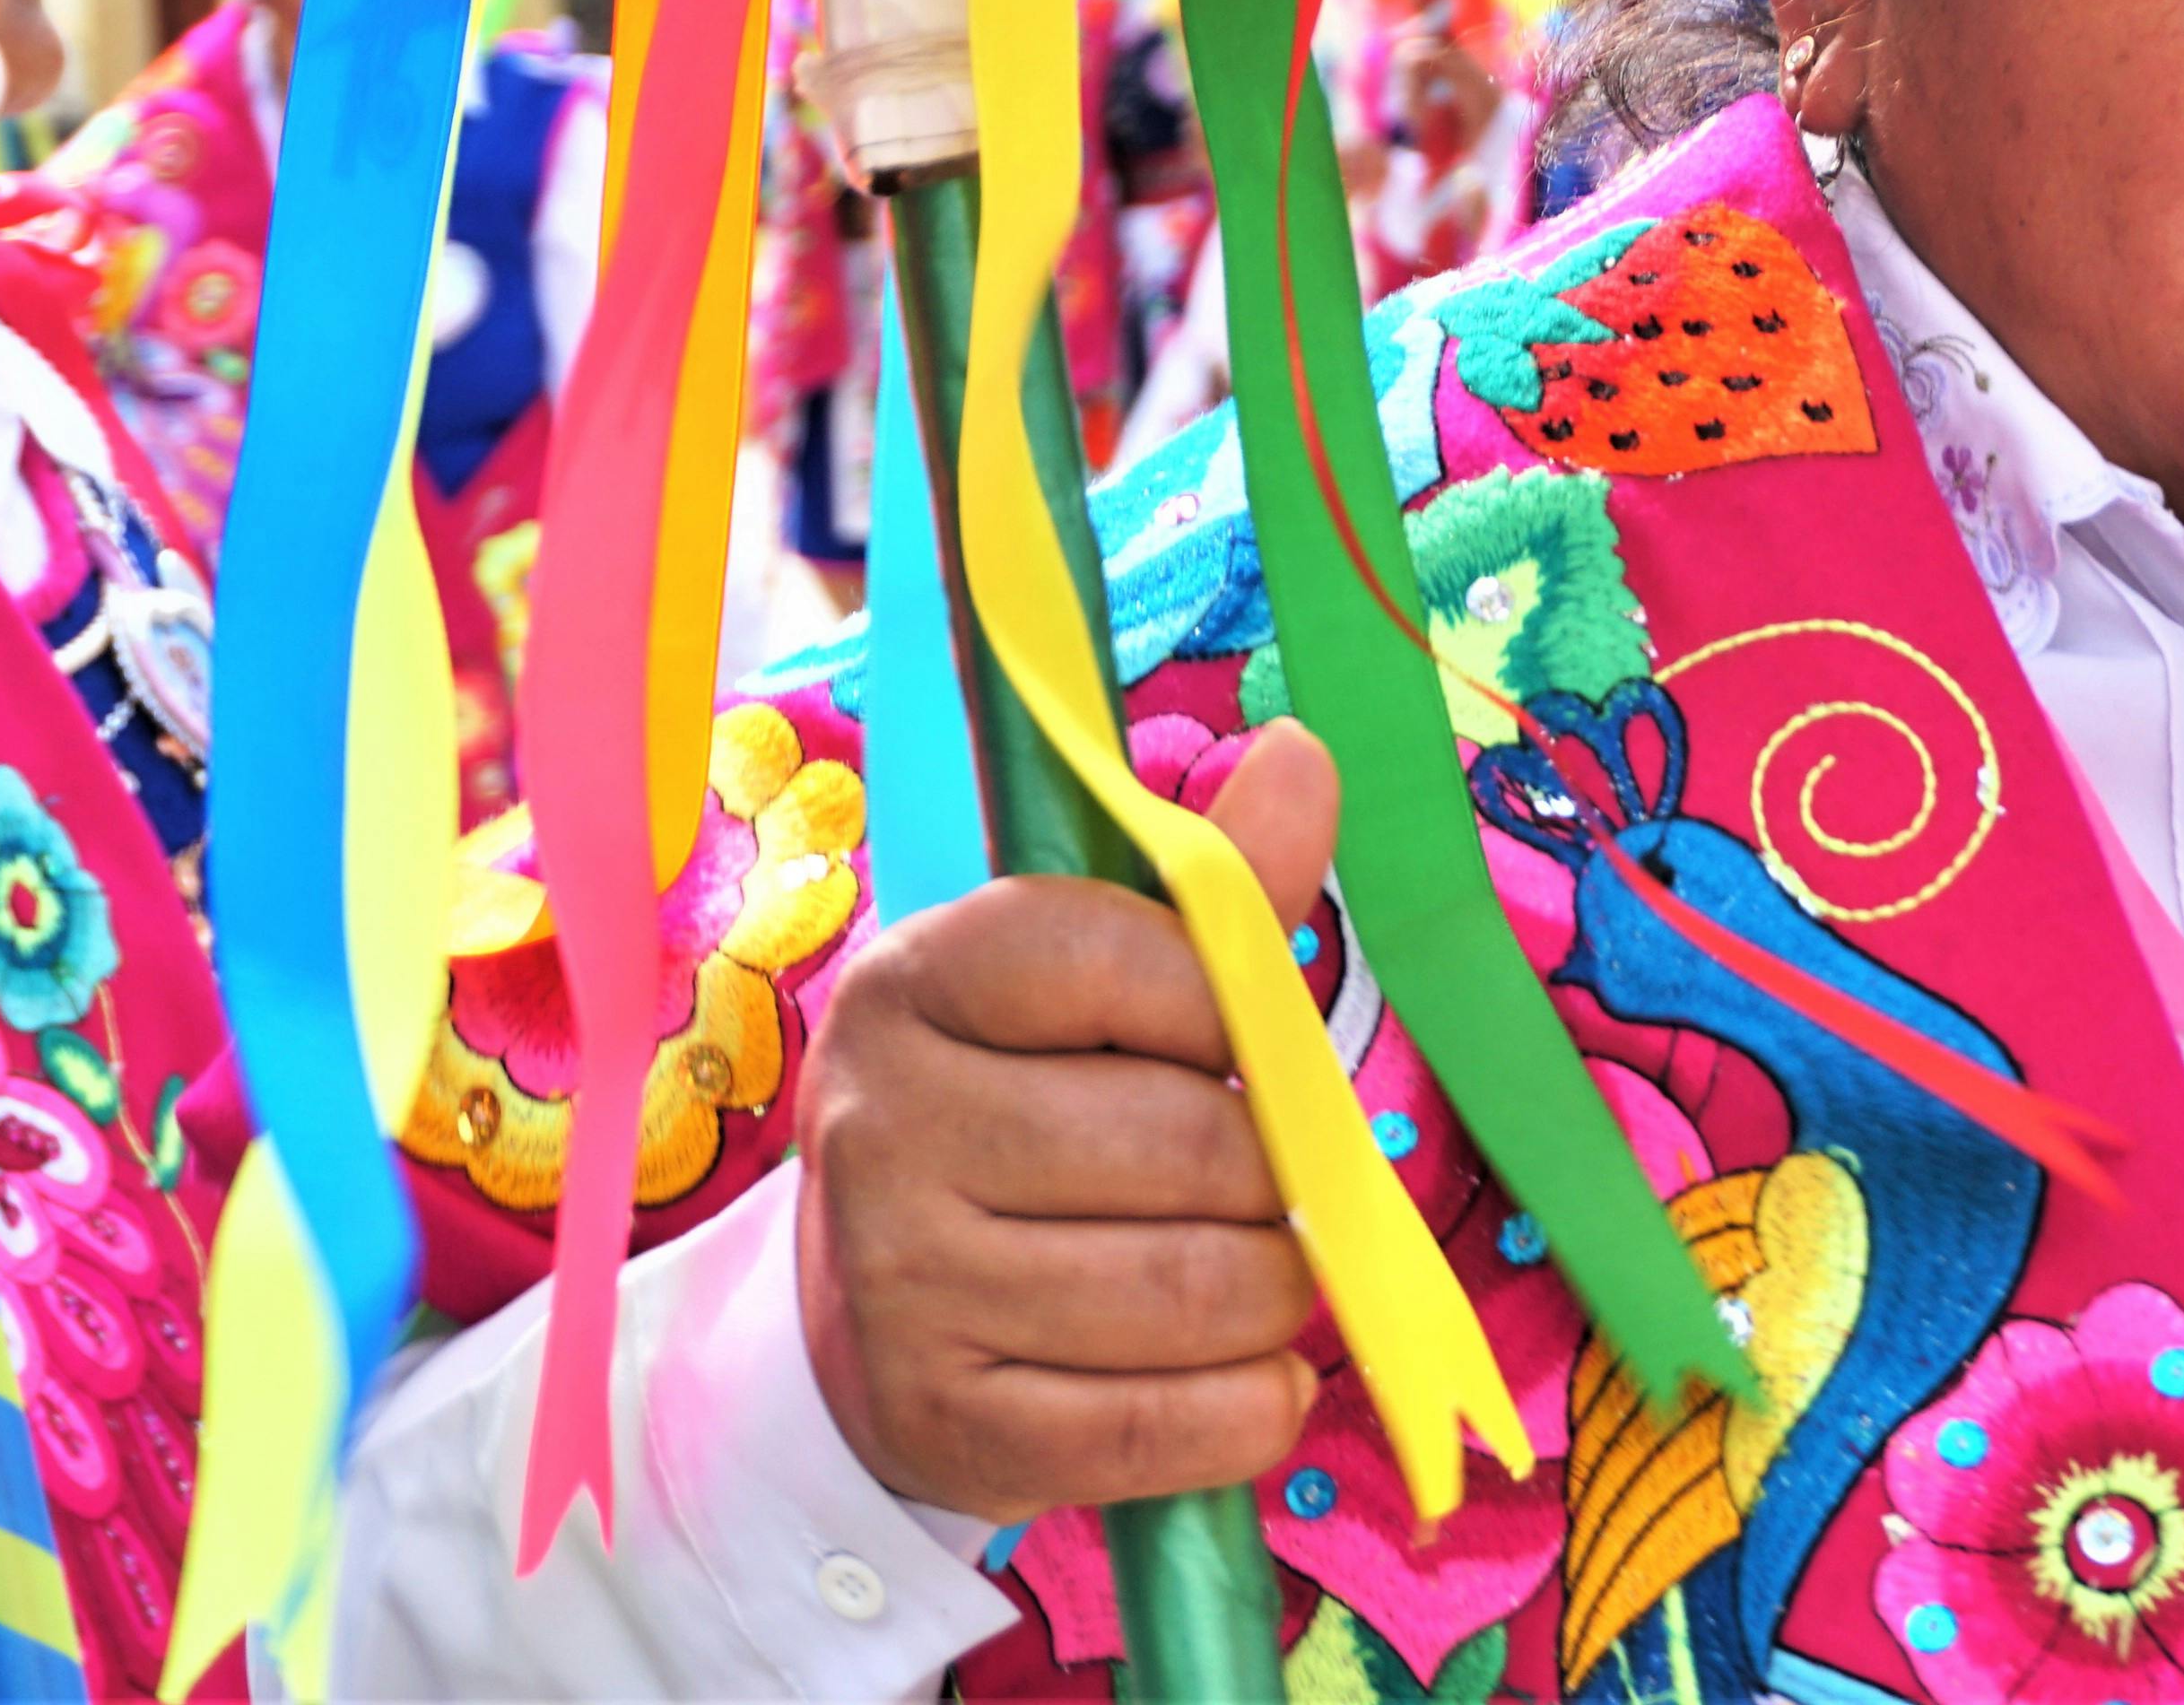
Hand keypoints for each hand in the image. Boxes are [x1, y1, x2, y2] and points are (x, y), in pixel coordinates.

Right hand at [796, 721, 1336, 1522]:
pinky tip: (1239, 1373)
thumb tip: (1307, 754)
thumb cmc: (1028, 1110)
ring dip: (1280, 1295)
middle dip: (1280, 1173)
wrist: (876, 1314)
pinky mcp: (942, 1426)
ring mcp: (899, 1286)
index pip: (1139, 960)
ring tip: (1254, 1274)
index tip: (1229, 1045)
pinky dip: (1250, 1408)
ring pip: (1202, 1291)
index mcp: (917, 977)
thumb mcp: (1101, 981)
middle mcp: (882, 1123)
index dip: (1235, 1011)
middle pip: (1198, 1143)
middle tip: (1262, 1182)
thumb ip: (1214, 886)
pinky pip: (1171, 1430)